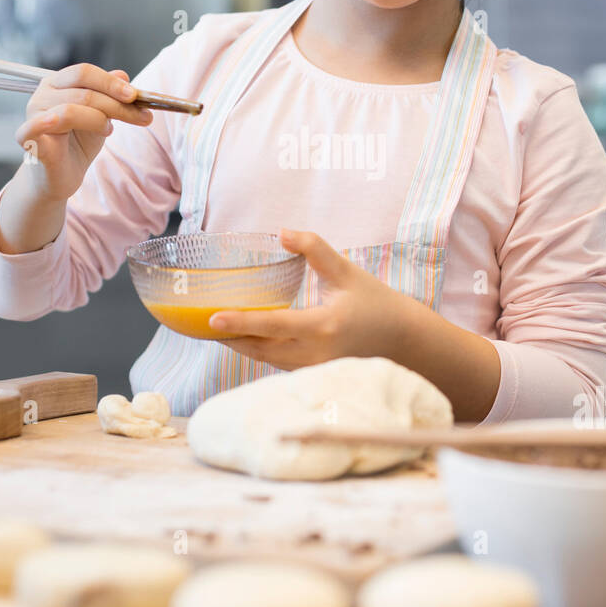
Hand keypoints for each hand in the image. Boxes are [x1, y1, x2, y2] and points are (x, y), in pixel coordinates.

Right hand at [14, 63, 153, 200]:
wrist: (61, 176)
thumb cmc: (78, 144)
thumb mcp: (101, 116)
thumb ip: (109, 95)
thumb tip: (122, 75)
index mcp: (58, 83)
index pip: (84, 73)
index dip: (111, 82)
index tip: (136, 96)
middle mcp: (42, 94)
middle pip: (83, 91)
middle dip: (116, 104)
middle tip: (142, 117)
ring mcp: (32, 115)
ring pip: (71, 109)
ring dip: (99, 120)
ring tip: (108, 131)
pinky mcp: (27, 137)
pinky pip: (35, 126)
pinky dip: (48, 123)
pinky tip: (58, 122)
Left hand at [207, 229, 415, 370]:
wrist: (403, 340)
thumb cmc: (375, 302)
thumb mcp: (346, 271)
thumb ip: (315, 249)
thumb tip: (282, 232)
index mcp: (324, 325)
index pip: (273, 325)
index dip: (241, 322)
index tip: (212, 319)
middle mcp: (316, 352)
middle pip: (260, 348)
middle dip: (230, 337)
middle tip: (202, 323)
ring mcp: (315, 368)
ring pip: (266, 359)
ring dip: (241, 345)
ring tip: (217, 330)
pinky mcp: (315, 374)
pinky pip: (278, 364)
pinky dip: (259, 352)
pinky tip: (245, 340)